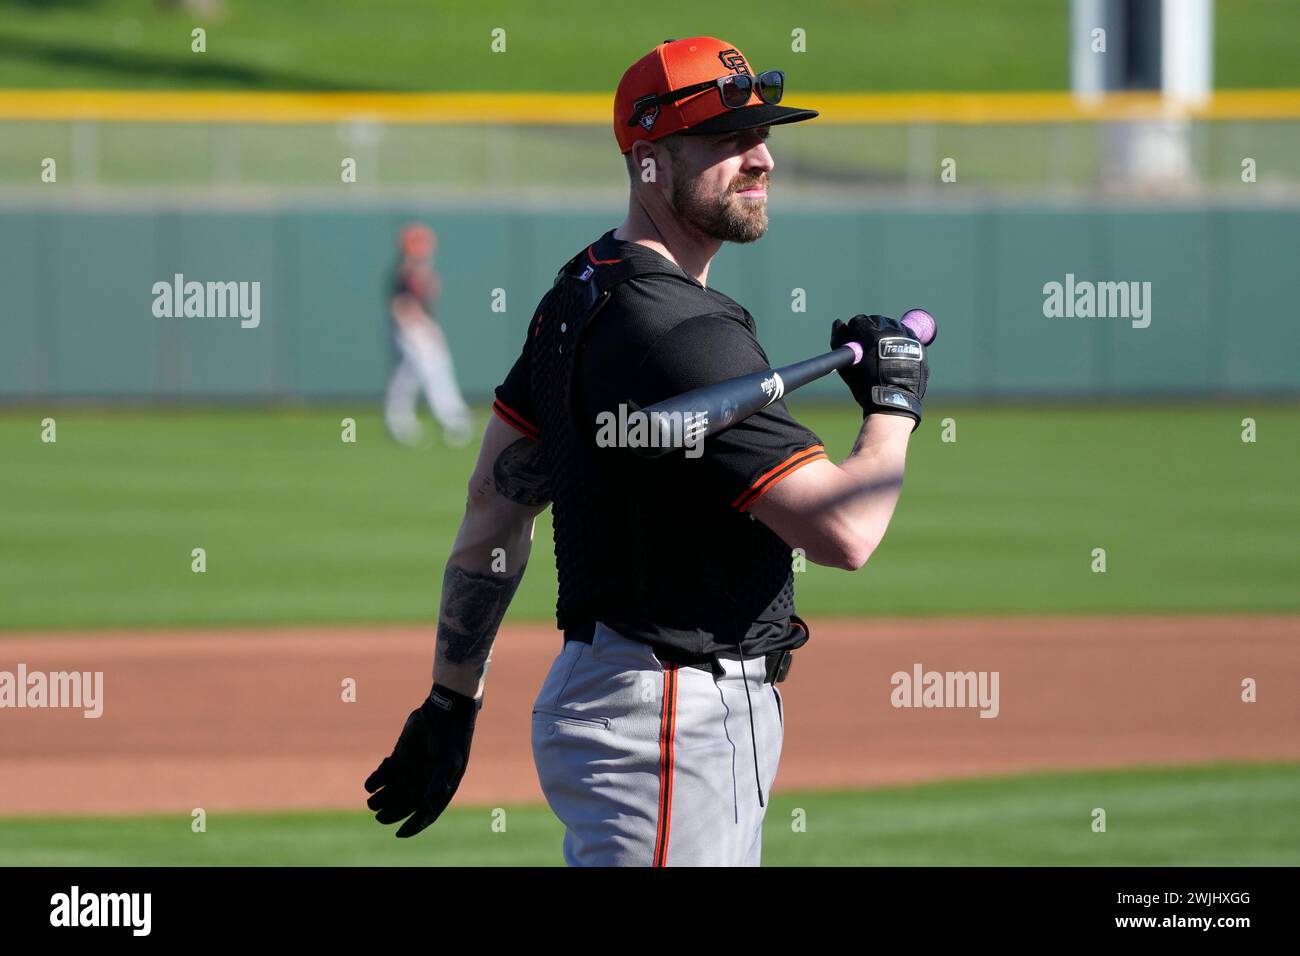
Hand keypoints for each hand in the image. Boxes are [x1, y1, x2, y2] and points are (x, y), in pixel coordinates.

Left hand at [364, 683, 481, 837]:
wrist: (445, 709)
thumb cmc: (451, 736)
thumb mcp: (449, 762)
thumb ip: (438, 784)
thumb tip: (428, 806)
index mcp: (441, 786)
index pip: (426, 812)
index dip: (414, 825)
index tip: (400, 833)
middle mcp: (425, 780)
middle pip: (405, 804)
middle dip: (391, 812)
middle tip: (378, 815)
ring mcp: (412, 768)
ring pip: (392, 791)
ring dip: (381, 799)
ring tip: (372, 801)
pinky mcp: (400, 755)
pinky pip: (385, 773)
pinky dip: (376, 780)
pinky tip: (371, 784)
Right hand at [829, 314, 927, 426]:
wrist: (892, 402)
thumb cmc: (865, 386)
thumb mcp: (847, 366)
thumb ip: (839, 341)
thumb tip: (838, 323)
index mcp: (874, 336)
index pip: (861, 320)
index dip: (855, 328)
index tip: (854, 336)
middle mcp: (893, 334)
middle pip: (879, 320)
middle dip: (871, 328)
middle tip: (867, 342)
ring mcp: (909, 339)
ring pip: (895, 325)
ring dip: (887, 331)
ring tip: (882, 346)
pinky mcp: (919, 347)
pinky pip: (908, 335)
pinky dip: (901, 339)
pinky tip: (895, 350)